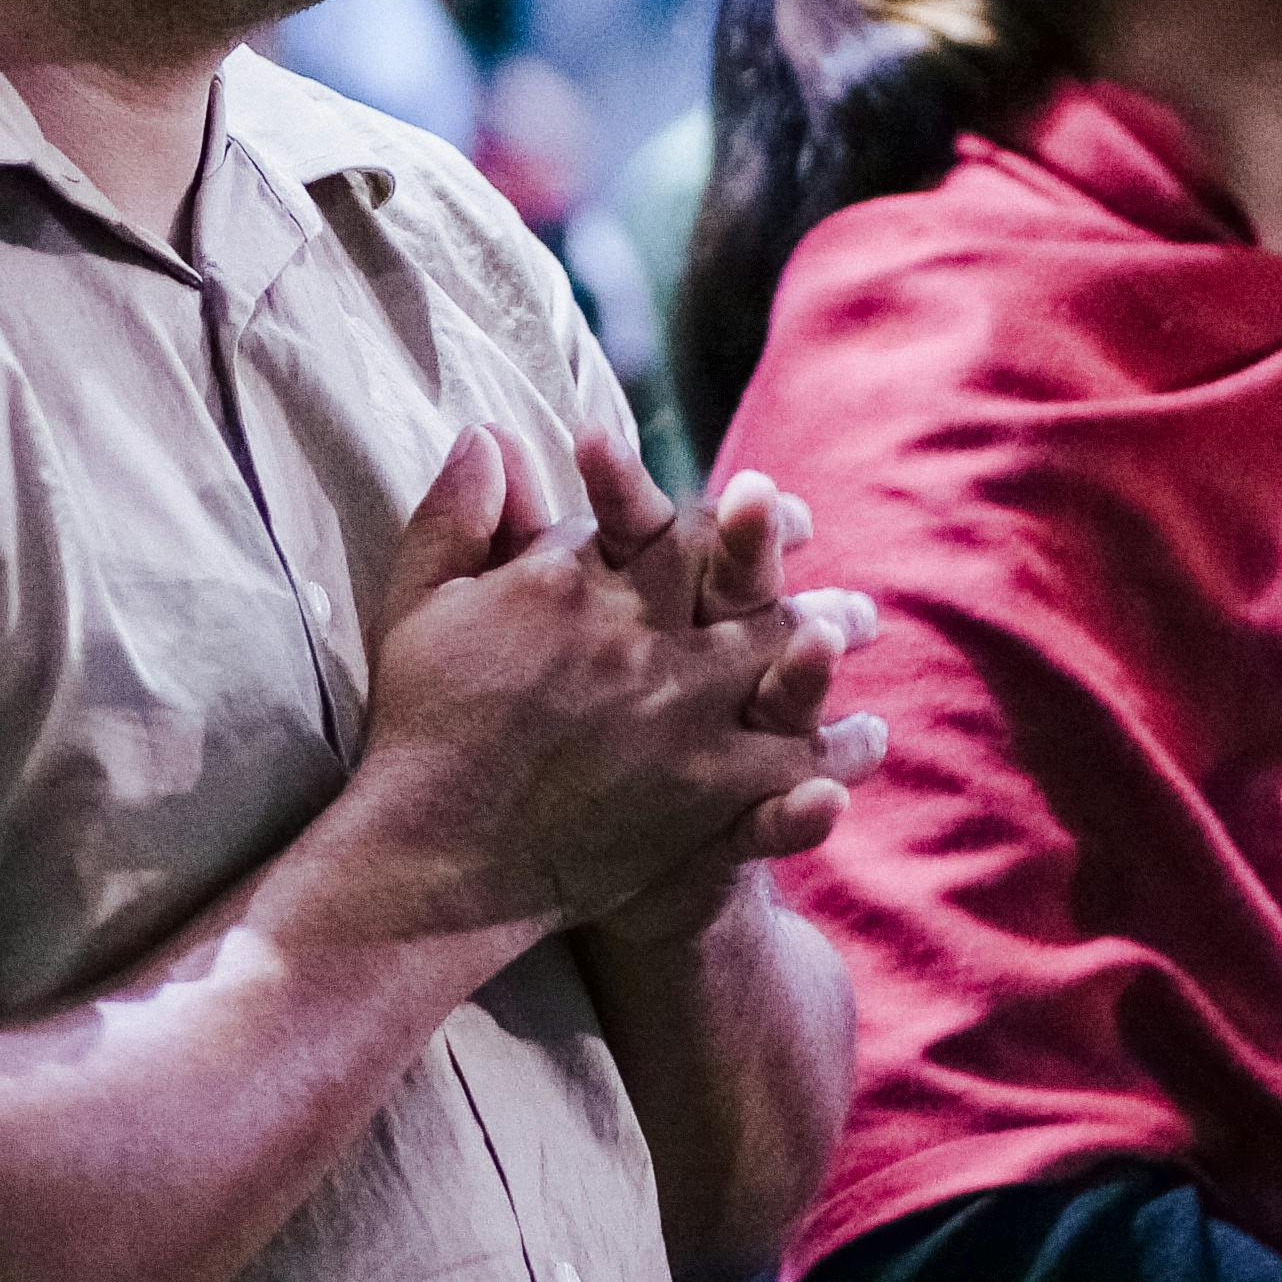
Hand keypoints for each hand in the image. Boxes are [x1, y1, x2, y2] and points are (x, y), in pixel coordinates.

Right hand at [346, 428, 864, 937]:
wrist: (433, 850)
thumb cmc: (422, 724)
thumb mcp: (420, 599)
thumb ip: (459, 512)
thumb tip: (485, 432)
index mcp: (581, 583)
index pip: (672, 525)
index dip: (724, 513)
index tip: (764, 498)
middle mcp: (645, 641)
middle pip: (745, 590)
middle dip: (795, 572)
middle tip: (826, 561)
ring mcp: (681, 719)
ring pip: (782, 671)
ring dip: (825, 654)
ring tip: (860, 638)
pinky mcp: (700, 797)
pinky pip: (787, 771)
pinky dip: (828, 761)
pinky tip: (857, 757)